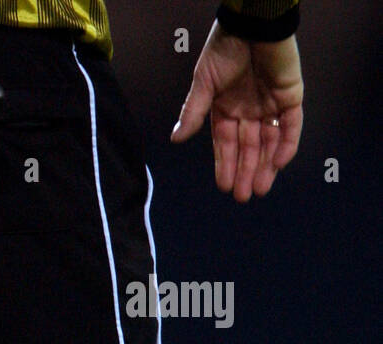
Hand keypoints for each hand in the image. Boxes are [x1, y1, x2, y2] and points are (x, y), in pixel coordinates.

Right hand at [171, 23, 302, 201]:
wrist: (253, 23)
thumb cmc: (225, 48)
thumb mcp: (203, 82)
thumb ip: (193, 111)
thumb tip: (175, 139)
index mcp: (224, 108)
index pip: (225, 144)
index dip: (225, 164)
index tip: (224, 186)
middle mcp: (248, 110)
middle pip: (248, 147)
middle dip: (245, 171)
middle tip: (243, 196)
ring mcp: (270, 104)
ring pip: (269, 141)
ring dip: (265, 165)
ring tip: (260, 188)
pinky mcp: (291, 96)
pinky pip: (291, 125)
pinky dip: (286, 144)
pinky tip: (278, 164)